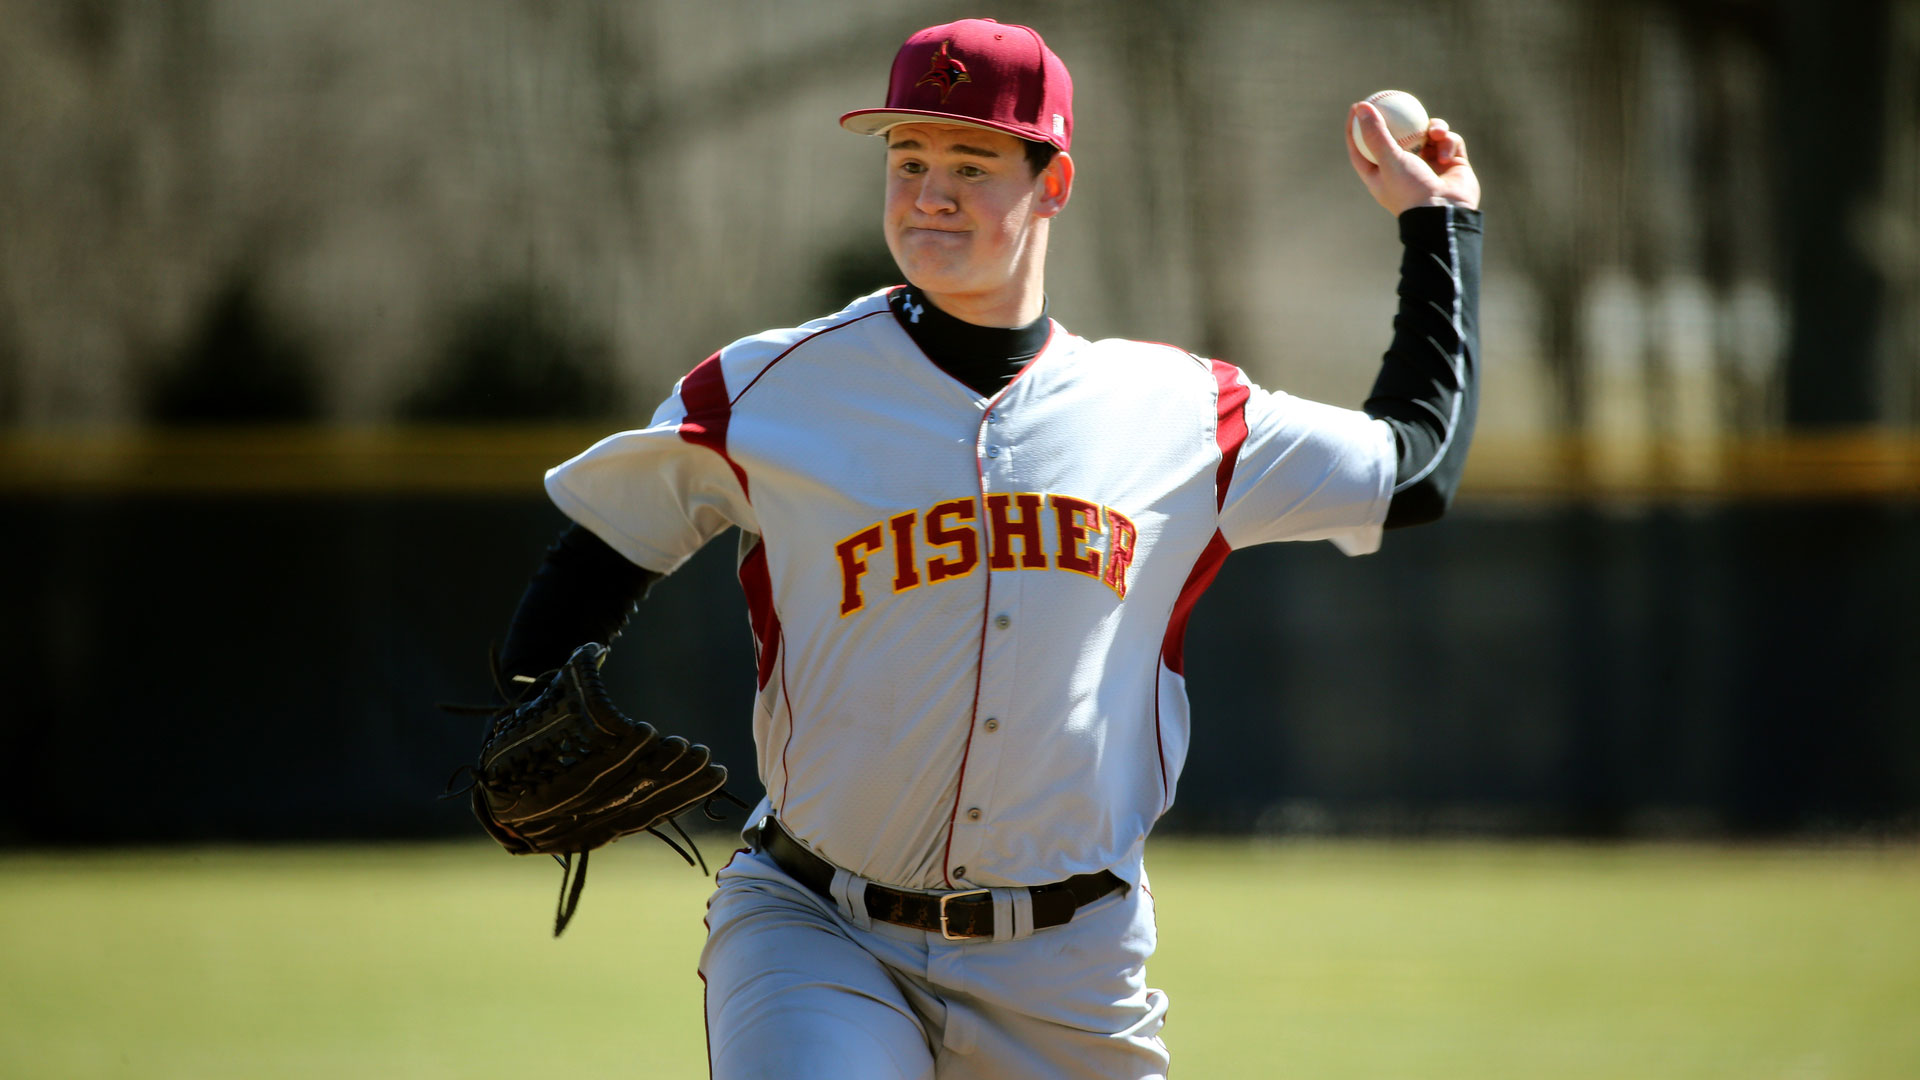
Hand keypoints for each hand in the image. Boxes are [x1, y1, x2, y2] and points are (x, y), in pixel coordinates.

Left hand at [1347, 102, 1479, 214]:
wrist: (1445, 214)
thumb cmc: (1410, 191)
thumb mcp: (1388, 160)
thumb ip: (1375, 133)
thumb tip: (1360, 106)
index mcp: (1381, 175)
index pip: (1363, 147)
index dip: (1358, 127)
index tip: (1357, 105)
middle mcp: (1404, 170)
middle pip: (1398, 136)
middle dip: (1398, 118)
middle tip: (1392, 98)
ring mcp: (1429, 165)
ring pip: (1428, 134)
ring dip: (1434, 128)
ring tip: (1435, 132)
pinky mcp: (1452, 163)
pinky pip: (1449, 141)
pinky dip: (1449, 144)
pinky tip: (1447, 157)